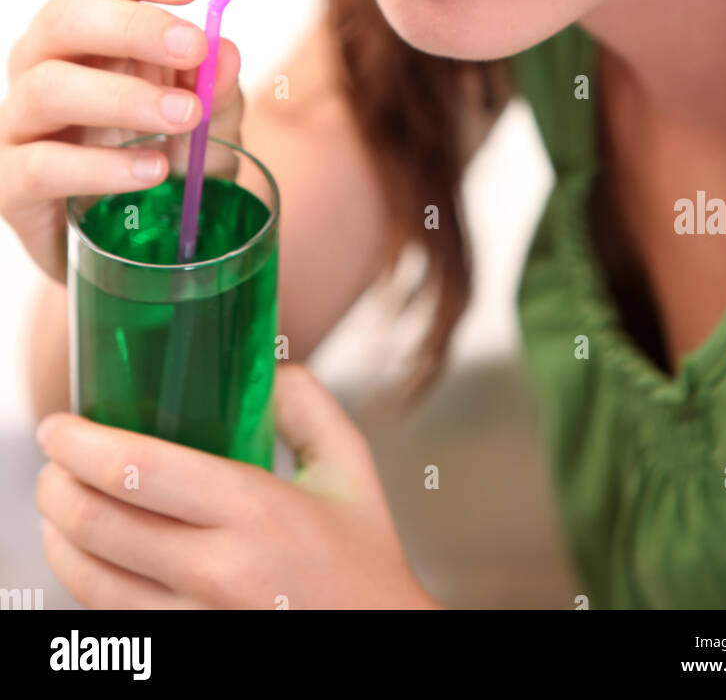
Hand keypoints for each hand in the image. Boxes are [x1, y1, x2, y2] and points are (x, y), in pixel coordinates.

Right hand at [0, 0, 242, 282]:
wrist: (134, 248)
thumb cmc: (167, 158)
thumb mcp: (210, 123)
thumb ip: (218, 88)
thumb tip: (224, 51)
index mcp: (90, 31)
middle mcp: (44, 63)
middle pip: (66, 16)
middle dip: (134, 25)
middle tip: (193, 48)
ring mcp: (22, 122)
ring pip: (48, 86)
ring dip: (124, 97)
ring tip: (187, 118)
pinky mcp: (10, 184)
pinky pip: (40, 165)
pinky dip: (100, 166)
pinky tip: (152, 170)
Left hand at [35, 364, 440, 609]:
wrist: (380, 645)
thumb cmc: (366, 557)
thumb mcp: (351, 467)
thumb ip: (307, 403)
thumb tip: (261, 366)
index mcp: (257, 511)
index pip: (141, 472)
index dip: (82, 445)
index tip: (58, 425)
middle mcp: (218, 571)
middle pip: (100, 527)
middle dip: (55, 487)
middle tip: (51, 461)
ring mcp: (196, 623)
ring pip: (91, 582)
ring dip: (57, 537)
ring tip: (57, 504)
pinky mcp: (187, 653)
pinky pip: (112, 619)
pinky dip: (84, 581)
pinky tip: (87, 554)